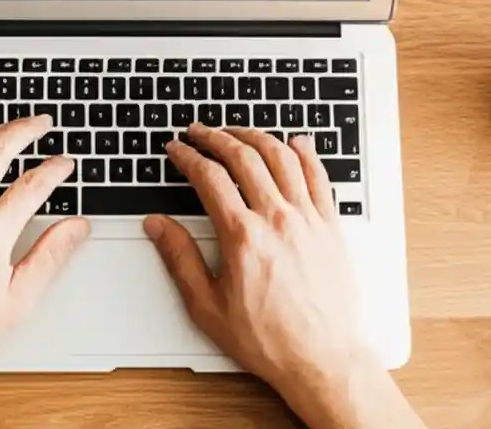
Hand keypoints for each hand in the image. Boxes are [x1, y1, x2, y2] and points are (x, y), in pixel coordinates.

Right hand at [147, 124, 422, 427]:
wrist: (321, 358)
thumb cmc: (269, 339)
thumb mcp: (207, 305)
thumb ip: (180, 259)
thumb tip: (158, 226)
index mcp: (243, 237)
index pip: (209, 178)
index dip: (188, 157)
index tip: (177, 150)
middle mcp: (278, 220)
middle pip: (244, 157)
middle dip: (216, 137)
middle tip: (200, 131)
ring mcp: (309, 220)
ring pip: (282, 157)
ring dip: (256, 136)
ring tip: (238, 131)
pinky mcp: (331, 227)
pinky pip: (319, 176)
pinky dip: (305, 152)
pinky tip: (295, 142)